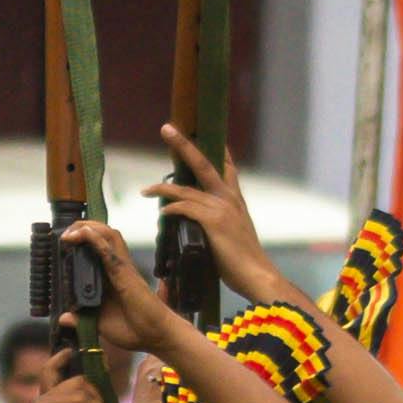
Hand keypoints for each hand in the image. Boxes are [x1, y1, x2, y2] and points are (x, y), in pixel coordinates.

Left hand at [61, 221, 170, 353]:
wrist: (154, 335)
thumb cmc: (134, 329)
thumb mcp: (100, 324)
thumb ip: (82, 319)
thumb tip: (64, 317)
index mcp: (110, 277)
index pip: (96, 248)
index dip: (81, 239)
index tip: (64, 242)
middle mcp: (116, 267)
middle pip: (102, 235)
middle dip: (82, 227)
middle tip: (65, 233)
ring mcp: (122, 267)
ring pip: (107, 235)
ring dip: (88, 228)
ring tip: (71, 232)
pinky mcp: (124, 272)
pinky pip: (109, 250)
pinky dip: (96, 238)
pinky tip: (85, 233)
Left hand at [150, 130, 284, 304]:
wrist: (257, 274)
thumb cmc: (243, 262)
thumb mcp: (232, 235)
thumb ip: (217, 224)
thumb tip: (195, 224)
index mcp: (235, 200)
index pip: (227, 167)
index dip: (217, 149)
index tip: (203, 133)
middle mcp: (228, 198)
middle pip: (203, 163)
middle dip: (183, 145)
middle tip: (167, 128)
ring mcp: (221, 207)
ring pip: (185, 189)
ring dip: (162, 189)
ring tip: (145, 190)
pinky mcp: (213, 220)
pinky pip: (184, 208)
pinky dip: (171, 209)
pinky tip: (163, 213)